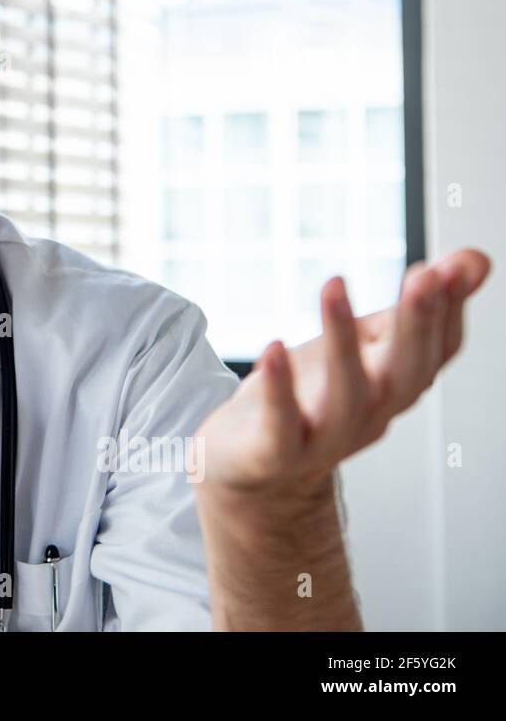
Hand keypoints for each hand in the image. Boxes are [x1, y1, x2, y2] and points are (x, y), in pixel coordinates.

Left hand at [197, 249, 491, 497]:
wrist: (255, 470)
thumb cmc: (312, 399)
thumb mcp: (367, 347)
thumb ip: (414, 309)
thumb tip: (474, 260)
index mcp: (395, 385)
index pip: (437, 350)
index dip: (448, 311)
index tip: (451, 267)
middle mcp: (370, 413)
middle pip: (406, 372)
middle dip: (418, 324)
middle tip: (425, 275)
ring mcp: (325, 437)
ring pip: (346, 395)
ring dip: (343, 340)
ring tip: (334, 285)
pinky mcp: (275, 451)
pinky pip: (282, 424)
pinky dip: (279, 388)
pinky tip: (272, 347)